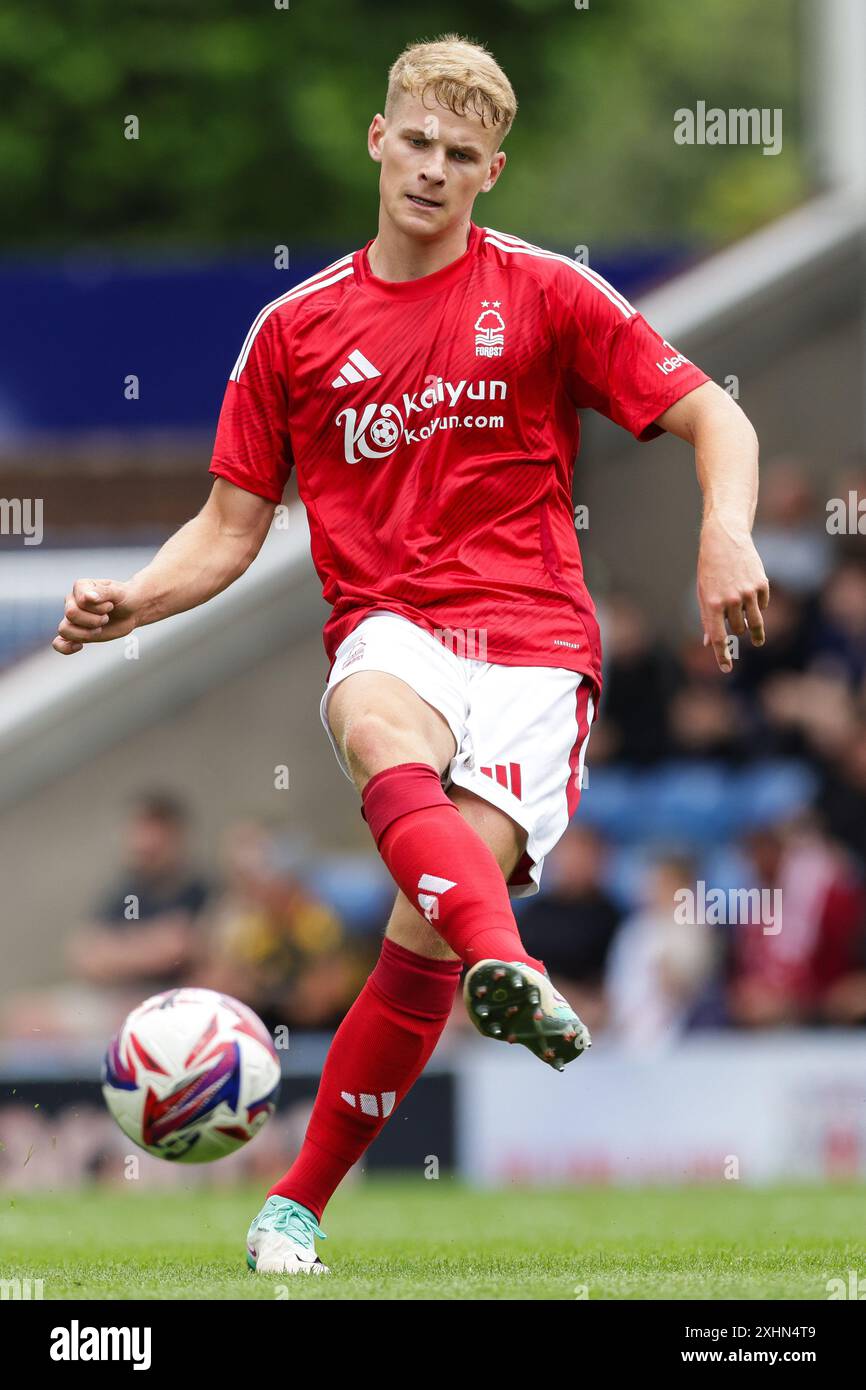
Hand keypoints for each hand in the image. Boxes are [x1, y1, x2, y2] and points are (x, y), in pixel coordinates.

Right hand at [53, 578, 137, 654]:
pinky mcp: (76, 633)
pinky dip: (65, 648)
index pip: (81, 601)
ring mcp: (73, 618)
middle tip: (106, 617)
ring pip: (64, 629)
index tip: (110, 605)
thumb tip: (87, 597)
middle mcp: (72, 601)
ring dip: (86, 633)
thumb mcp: (118, 592)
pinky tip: (79, 646)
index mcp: (80, 587)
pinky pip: (59, 643)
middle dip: (94, 620)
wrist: (132, 610)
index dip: (98, 607)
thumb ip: (103, 592)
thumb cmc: (125, 597)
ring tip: (100, 628)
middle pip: (71, 615)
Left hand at [697, 518, 768, 672]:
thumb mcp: (703, 593)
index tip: (726, 669)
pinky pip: (762, 605)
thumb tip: (708, 642)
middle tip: (735, 628)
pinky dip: (758, 605)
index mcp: (712, 604)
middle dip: (737, 630)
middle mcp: (730, 600)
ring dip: (753, 631)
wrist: (724, 539)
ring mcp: (748, 593)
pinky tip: (752, 595)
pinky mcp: (761, 584)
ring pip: (753, 623)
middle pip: (738, 630)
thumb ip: (707, 618)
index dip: (721, 656)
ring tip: (756, 640)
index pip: (718, 638)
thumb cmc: (709, 569)